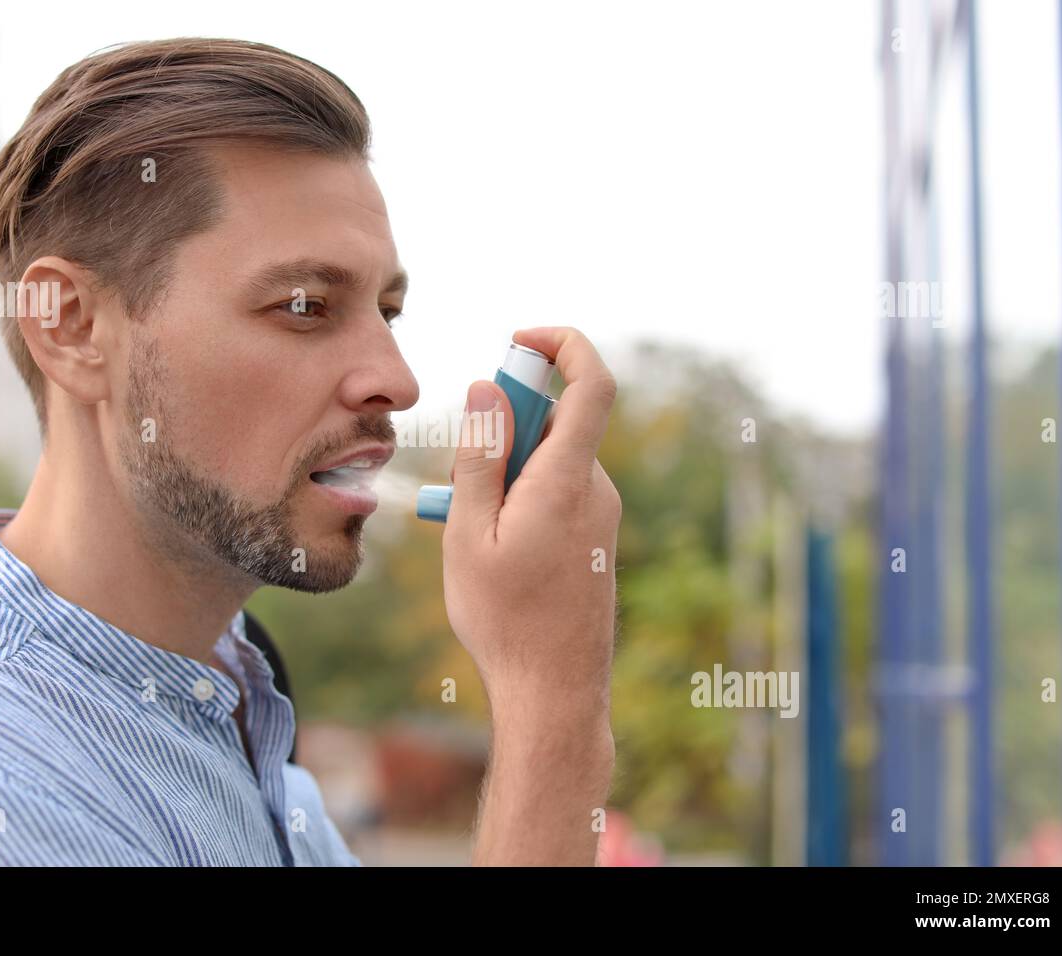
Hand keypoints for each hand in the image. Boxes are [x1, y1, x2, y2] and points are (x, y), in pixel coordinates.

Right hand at [442, 327, 620, 725]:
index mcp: (567, 481)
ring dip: (506, 473)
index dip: (562, 343)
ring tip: (470, 531)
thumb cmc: (505, 618)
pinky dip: (522, 498)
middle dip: (504, 428)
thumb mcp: (470, 533)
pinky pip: (558, 492)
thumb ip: (479, 457)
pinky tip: (494, 549)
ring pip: (551, 462)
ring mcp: (601, 515)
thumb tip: (487, 389)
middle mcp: (596, 490)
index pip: (591, 383)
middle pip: (555, 422)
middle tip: (459, 479)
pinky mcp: (596, 538)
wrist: (556, 692)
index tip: (518, 340)